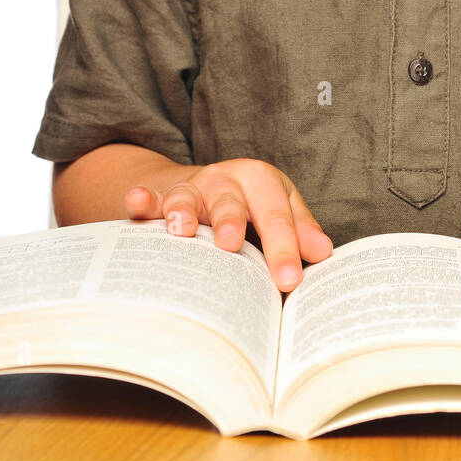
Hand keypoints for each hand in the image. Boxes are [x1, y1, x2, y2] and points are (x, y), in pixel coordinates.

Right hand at [124, 158, 332, 292]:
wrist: (209, 186)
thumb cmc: (253, 206)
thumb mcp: (279, 209)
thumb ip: (300, 229)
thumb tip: (324, 253)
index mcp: (261, 181)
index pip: (277, 215)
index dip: (284, 247)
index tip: (289, 280)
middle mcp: (226, 181)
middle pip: (232, 202)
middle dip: (232, 222)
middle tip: (232, 245)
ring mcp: (192, 188)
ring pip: (188, 196)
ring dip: (184, 211)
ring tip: (181, 230)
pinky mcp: (162, 197)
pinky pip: (151, 198)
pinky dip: (143, 200)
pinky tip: (136, 203)